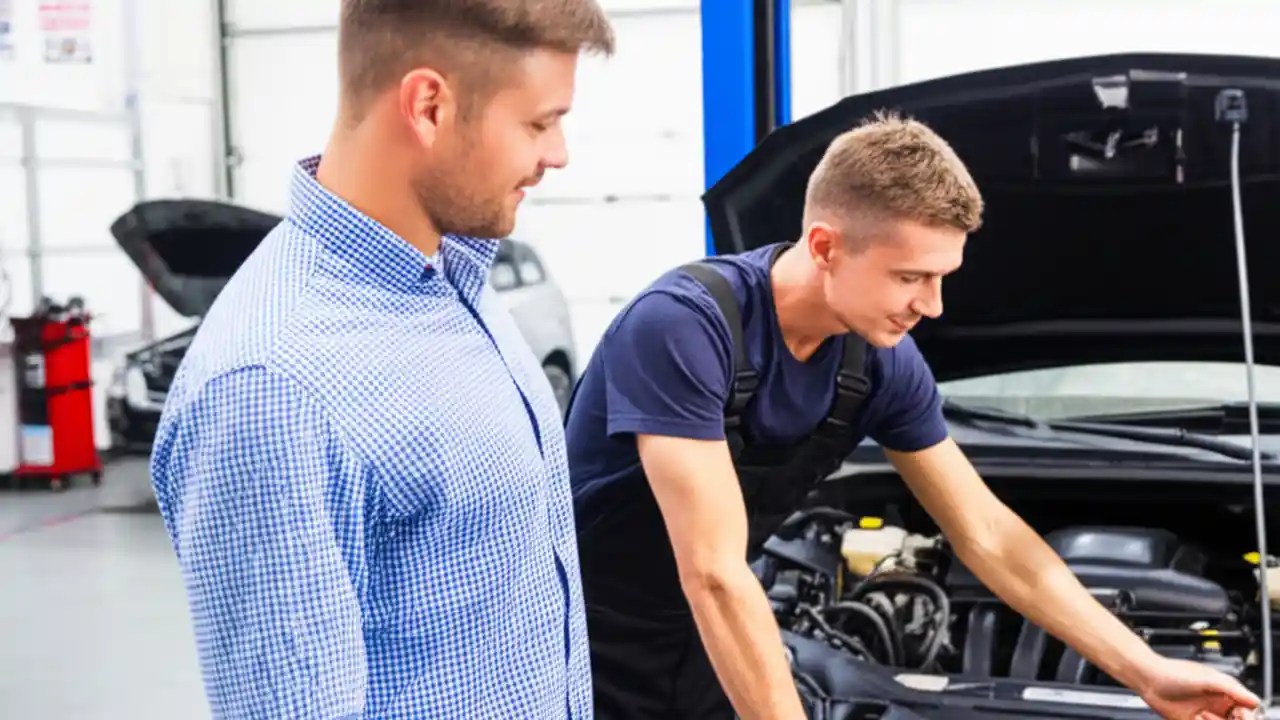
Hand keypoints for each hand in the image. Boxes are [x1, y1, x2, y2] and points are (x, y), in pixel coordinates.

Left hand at [1136, 656, 1262, 719]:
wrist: (1146, 677)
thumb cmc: (1172, 672)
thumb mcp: (1208, 678)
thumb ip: (1231, 688)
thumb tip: (1254, 700)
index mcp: (1222, 690)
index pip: (1245, 706)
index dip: (1247, 714)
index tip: (1241, 716)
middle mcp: (1213, 702)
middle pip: (1235, 718)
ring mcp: (1201, 712)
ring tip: (1207, 718)